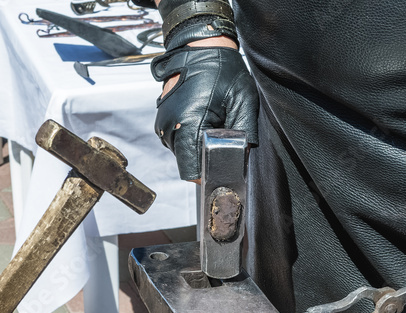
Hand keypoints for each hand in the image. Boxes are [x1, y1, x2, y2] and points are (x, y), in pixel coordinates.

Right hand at [151, 40, 258, 179]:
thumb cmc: (222, 70)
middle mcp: (169, 126)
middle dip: (204, 157)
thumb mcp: (243, 102)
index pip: (192, 170)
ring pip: (181, 152)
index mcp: (188, 124)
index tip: (222, 167)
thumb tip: (242, 159)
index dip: (209, 173)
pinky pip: (176, 139)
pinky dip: (189, 136)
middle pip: (187, 162)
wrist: (201, 47)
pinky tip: (201, 118)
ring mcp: (163, 122)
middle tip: (220, 136)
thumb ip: (244, 134)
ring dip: (196, 146)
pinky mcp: (162, 118)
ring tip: (211, 123)